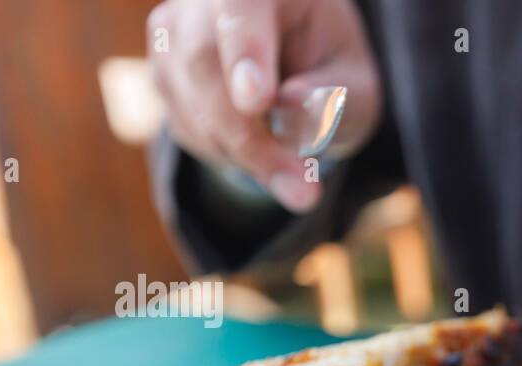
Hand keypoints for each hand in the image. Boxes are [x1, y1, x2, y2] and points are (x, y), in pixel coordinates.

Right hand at [147, 0, 381, 211]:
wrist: (301, 76)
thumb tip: (292, 105)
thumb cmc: (334, 74)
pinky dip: (228, 155)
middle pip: (204, 62)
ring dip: (244, 155)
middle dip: (250, 137)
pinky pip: (184, 126)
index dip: (245, 50)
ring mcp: (175, 31)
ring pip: (190, 101)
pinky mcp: (163, 71)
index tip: (256, 100)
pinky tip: (262, 151)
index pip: (241, 5)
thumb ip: (336, 95)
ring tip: (297, 181)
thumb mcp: (358, 86)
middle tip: (301, 191)